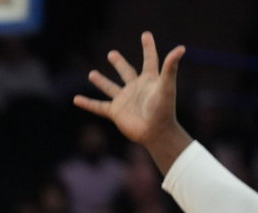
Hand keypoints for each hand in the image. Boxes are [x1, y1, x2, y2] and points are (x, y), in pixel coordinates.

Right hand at [73, 32, 186, 148]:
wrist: (155, 131)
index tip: (145, 35)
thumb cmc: (163, 109)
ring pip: (110, 88)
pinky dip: (87, 103)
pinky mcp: (116, 112)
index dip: (148, 47)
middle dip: (119, 63)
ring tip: (91, 74)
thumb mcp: (166, 86)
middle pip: (126, 71)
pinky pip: (98, 106)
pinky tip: (76, 99)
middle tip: (111, 54)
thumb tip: (181, 48)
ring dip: (101, 81)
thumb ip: (170, 67)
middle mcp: (136, 88)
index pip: (149, 59)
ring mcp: (124, 100)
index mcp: (149, 79)